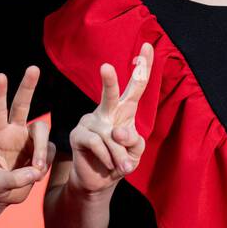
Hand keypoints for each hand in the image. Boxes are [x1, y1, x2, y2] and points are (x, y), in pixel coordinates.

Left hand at [0, 66, 53, 213]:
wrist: (1, 196)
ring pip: (42, 131)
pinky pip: (50, 152)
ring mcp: (29, 141)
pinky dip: (45, 163)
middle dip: (27, 87)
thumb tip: (34, 172)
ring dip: (41, 149)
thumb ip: (11, 180)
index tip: (0, 76)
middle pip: (22, 105)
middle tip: (33, 68)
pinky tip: (35, 175)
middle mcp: (14, 133)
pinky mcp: (41, 153)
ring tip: (36, 170)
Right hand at [67, 42, 153, 193]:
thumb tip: (116, 132)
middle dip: (109, 81)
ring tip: (120, 166)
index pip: (136, 86)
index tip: (147, 46)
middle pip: (111, 95)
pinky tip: (108, 165)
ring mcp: (90, 121)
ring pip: (111, 136)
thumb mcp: (135, 152)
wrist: (99, 181)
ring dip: (119, 156)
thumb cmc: (120, 161)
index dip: (143, 67)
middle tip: (106, 67)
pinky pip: (98, 145)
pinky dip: (108, 158)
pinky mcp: (78, 134)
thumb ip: (133, 141)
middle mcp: (107, 111)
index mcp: (124, 110)